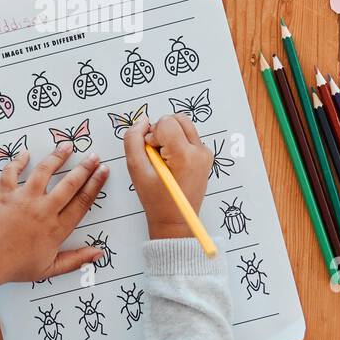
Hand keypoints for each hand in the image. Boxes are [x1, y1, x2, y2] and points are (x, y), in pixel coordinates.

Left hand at [0, 144, 109, 294]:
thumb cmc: (16, 266)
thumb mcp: (50, 269)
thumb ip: (76, 260)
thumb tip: (98, 254)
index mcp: (57, 228)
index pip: (83, 202)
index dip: (95, 185)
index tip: (103, 172)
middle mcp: (44, 210)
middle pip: (70, 183)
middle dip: (85, 168)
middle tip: (94, 156)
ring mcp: (25, 199)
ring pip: (45, 171)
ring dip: (57, 157)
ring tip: (67, 147)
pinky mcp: (6, 194)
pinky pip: (12, 172)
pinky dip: (18, 161)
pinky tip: (26, 154)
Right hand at [123, 115, 212, 240]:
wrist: (175, 220)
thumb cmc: (156, 199)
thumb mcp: (136, 169)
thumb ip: (133, 140)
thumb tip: (143, 121)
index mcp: (185, 155)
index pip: (166, 122)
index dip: (153, 135)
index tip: (151, 153)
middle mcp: (200, 151)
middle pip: (177, 119)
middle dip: (162, 131)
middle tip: (156, 154)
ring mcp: (205, 154)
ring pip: (183, 126)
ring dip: (170, 136)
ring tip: (163, 158)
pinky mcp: (206, 156)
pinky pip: (189, 136)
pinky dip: (177, 143)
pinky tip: (171, 162)